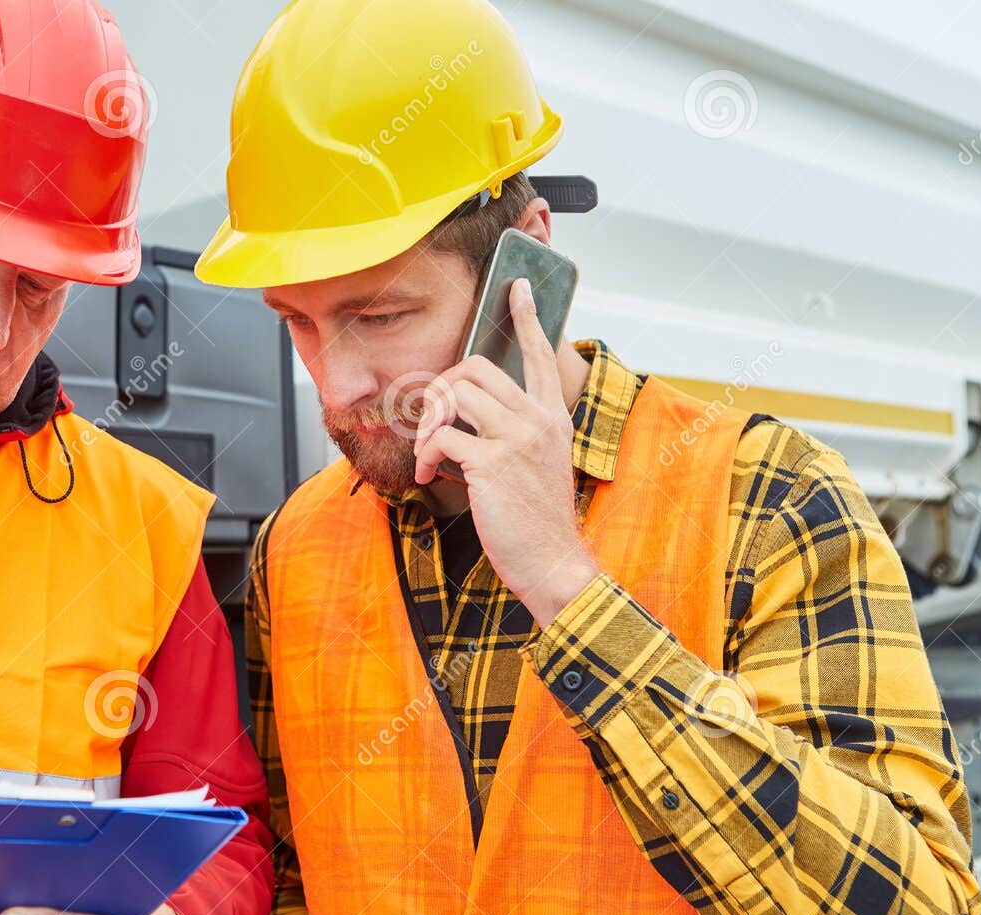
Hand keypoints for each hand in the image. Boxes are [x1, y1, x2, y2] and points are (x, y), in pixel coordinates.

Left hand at [413, 278, 600, 624]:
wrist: (553, 563)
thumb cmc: (537, 521)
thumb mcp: (537, 466)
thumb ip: (515, 435)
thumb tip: (465, 419)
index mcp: (552, 418)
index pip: (541, 356)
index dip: (528, 318)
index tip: (519, 286)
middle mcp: (538, 420)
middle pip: (477, 367)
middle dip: (442, 388)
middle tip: (433, 421)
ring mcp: (517, 438)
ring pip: (456, 393)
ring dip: (429, 423)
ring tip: (430, 454)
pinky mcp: (493, 462)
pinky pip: (443, 436)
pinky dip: (427, 455)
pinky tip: (430, 477)